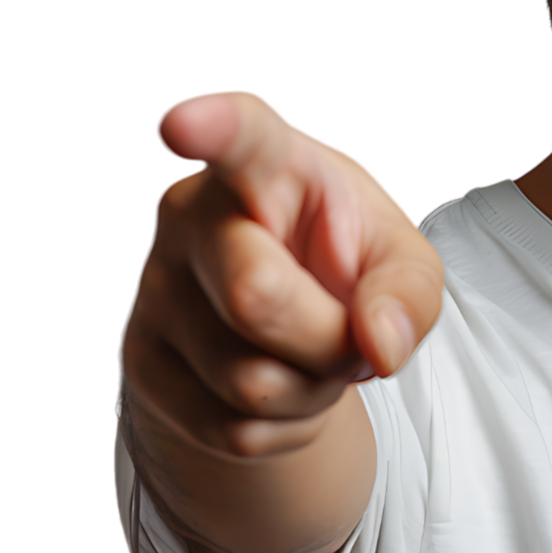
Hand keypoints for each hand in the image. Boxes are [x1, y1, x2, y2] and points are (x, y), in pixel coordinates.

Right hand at [120, 89, 443, 459]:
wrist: (276, 319)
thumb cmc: (340, 258)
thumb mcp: (398, 257)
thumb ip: (409, 290)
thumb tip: (380, 346)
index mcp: (267, 162)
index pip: (240, 135)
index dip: (212, 125)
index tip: (180, 123)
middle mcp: (191, 214)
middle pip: (256, 297)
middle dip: (328, 337)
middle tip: (348, 325)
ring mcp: (154, 291)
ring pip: (250, 381)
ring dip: (312, 388)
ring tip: (312, 349)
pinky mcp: (142, 366)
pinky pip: (233, 429)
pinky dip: (285, 424)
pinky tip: (283, 381)